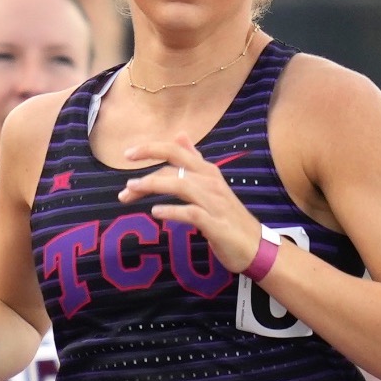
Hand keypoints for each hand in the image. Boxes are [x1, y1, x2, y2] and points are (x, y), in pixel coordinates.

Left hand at [117, 133, 261, 273]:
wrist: (255, 246)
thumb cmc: (227, 215)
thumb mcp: (210, 183)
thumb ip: (193, 160)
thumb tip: (180, 134)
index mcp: (207, 170)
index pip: (175, 151)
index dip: (150, 149)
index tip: (127, 154)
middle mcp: (210, 181)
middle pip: (173, 167)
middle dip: (145, 176)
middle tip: (124, 190)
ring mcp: (214, 202)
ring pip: (180, 185)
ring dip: (153, 186)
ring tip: (131, 192)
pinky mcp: (216, 224)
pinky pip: (191, 213)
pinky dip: (172, 211)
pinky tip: (156, 212)